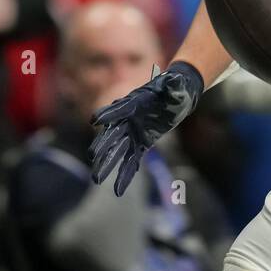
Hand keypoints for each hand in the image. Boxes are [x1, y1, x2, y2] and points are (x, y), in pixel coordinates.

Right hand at [89, 62, 203, 194]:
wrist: (178, 95)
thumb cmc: (175, 88)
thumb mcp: (176, 86)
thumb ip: (174, 85)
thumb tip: (174, 80)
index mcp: (134, 103)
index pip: (118, 108)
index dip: (108, 114)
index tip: (95, 120)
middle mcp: (129, 119)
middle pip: (113, 134)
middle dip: (103, 146)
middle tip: (92, 157)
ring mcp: (134, 133)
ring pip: (118, 151)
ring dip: (108, 165)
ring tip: (96, 179)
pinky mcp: (142, 143)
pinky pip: (132, 161)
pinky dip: (125, 175)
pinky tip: (118, 190)